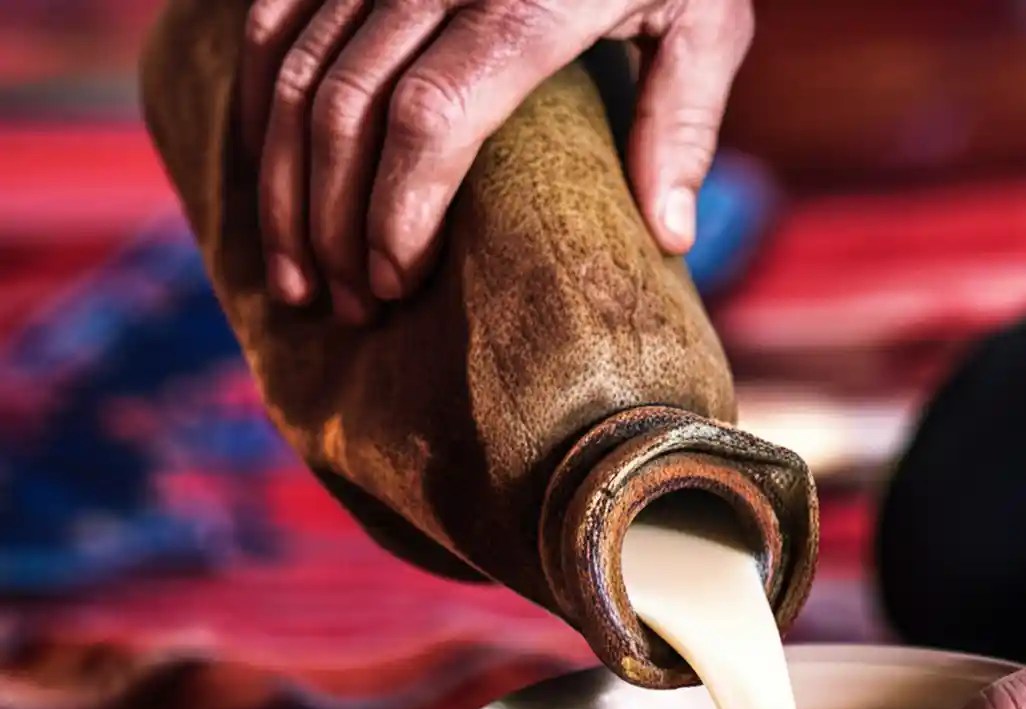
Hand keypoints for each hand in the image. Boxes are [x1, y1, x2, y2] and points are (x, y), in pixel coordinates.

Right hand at [240, 0, 752, 321]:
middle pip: (345, 104)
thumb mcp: (708, 17)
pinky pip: (273, 17)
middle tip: (345, 304)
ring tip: (296, 273)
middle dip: (330, 220)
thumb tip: (668, 237)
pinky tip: (267, 171)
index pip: (432, 115)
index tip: (394, 282)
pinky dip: (257, 99)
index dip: (396, 209)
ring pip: (294, 68)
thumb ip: (683, 121)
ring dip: (281, 180)